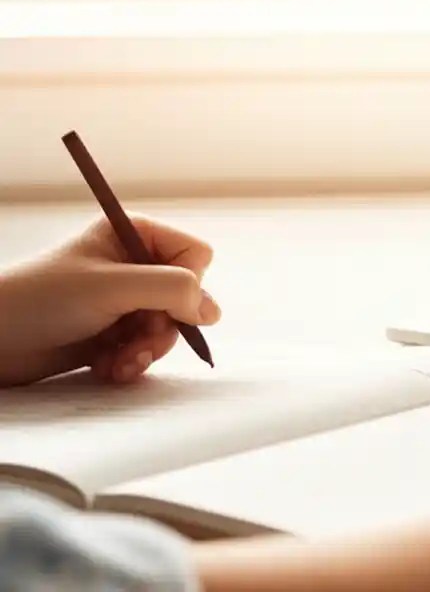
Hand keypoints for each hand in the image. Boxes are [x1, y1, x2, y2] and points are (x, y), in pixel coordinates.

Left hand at [0, 215, 219, 386]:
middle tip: (137, 341)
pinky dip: (131, 363)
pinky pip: (145, 349)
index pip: (195, 256)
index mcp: (133, 235)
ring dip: (147, 350)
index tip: (161, 305)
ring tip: (120, 361)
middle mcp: (132, 265)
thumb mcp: (113, 287)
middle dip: (164, 326)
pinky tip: (108, 368)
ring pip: (168, 328)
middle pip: (186, 298)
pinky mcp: (111, 332)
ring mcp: (122, 300)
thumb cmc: (42, 301)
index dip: (188, 284)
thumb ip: (172, 290)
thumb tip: (213, 311)